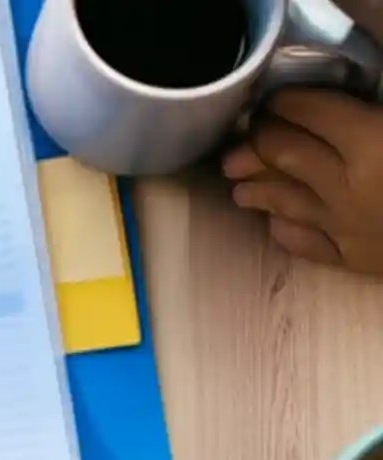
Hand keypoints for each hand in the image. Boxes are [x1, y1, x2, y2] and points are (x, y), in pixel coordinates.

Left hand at [222, 88, 382, 273]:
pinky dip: (284, 226)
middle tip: (248, 132)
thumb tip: (360, 51)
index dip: (286, 100)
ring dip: (255, 186)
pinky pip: (304, 243)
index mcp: (371, 143)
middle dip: (260, 139)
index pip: (308, 111)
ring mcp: (345, 228)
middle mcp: (345, 187)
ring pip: (282, 201)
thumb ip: (380, 90)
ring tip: (237, 180)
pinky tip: (275, 220)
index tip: (275, 96)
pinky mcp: (354, 261)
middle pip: (284, 155)